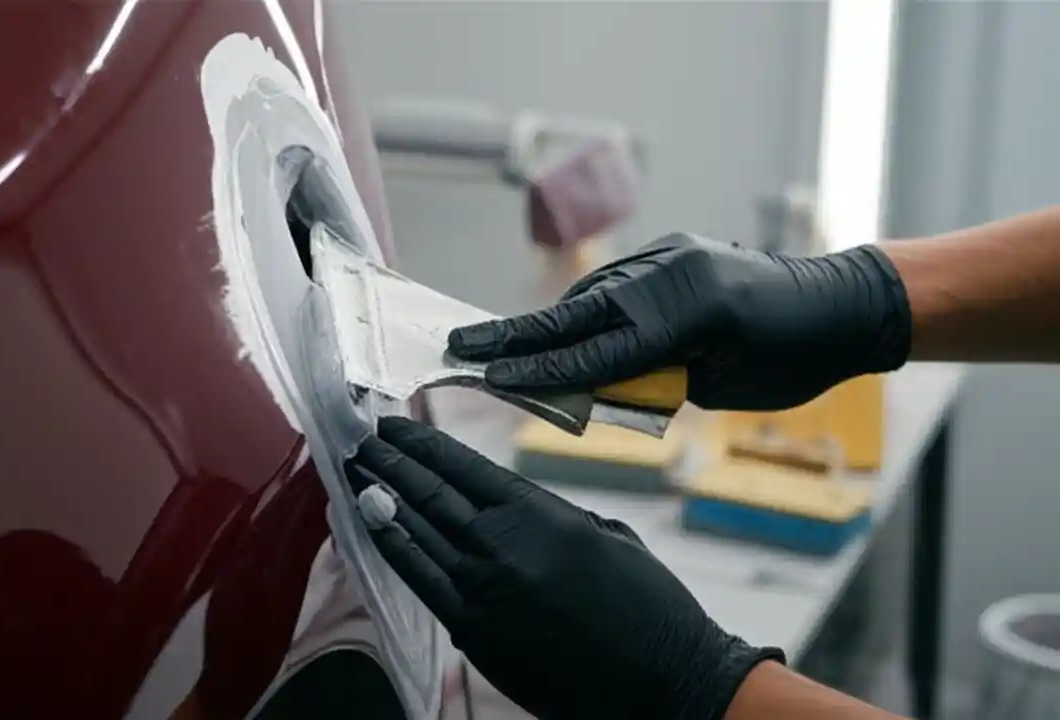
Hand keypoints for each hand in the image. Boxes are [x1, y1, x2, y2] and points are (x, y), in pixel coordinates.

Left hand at [347, 416, 781, 719]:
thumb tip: (510, 511)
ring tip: (356, 472)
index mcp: (539, 513)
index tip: (393, 424)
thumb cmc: (647, 606)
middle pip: (430, 493)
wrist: (661, 680)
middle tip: (362, 440)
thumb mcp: (606, 535)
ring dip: (381, 498)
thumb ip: (550, 517)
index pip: (462, 465)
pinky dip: (392, 548)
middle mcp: (502, 545)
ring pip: (417, 532)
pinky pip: (421, 580)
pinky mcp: (473, 632)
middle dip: (391, 462)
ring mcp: (482, 590)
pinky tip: (372, 524)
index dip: (421, 442)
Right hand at [448, 233, 911, 409]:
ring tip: (497, 344)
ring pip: (590, 297)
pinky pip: (615, 285)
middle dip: (516, 335)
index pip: (596, 348)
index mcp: (685, 310)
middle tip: (462, 345)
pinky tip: (562, 327)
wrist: (839, 306)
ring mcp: (668, 258)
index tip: (491, 378)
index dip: (542, 368)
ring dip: (548, 324)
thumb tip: (595, 381)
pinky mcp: (672, 255)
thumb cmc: (792, 358)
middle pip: (576, 313)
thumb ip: (656, 380)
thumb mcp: (723, 385)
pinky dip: (586, 309)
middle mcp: (668, 274)